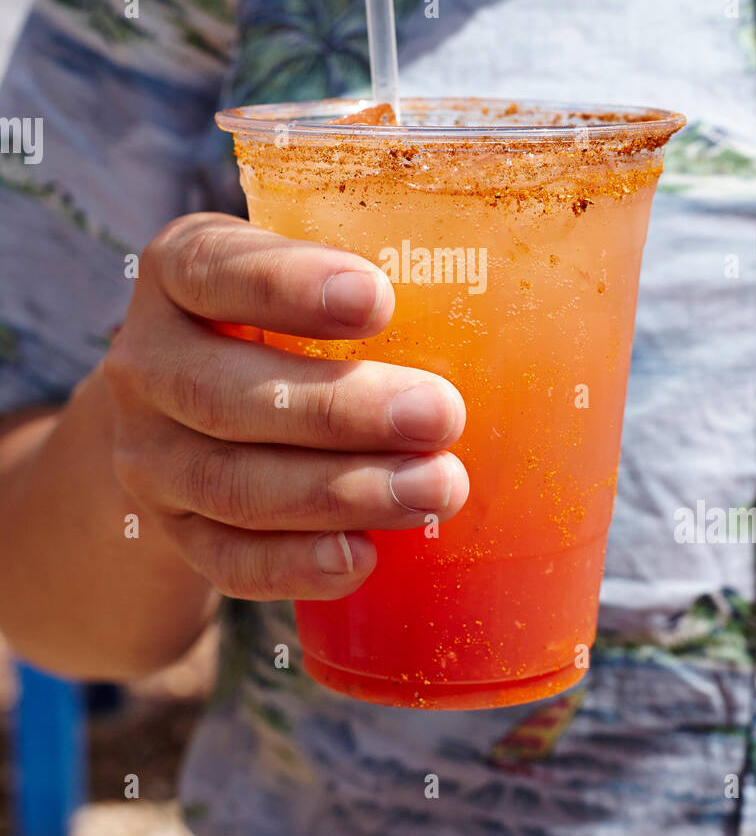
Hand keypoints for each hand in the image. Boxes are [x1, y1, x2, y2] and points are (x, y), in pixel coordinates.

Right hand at [103, 213, 467, 600]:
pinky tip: (361, 559)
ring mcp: (148, 454)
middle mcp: (145, 362)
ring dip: (339, 492)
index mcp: (178, 275)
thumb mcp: (301, 280)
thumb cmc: (284, 327)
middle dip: (340, 410)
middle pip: (224, 393)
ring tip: (435, 490)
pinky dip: (293, 565)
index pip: (212, 270)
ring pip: (230, 483)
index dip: (288, 285)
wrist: (188, 417)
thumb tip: (530, 305)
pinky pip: (223, 560)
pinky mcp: (171, 529)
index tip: (378, 298)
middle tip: (441, 415)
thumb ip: (370, 280)